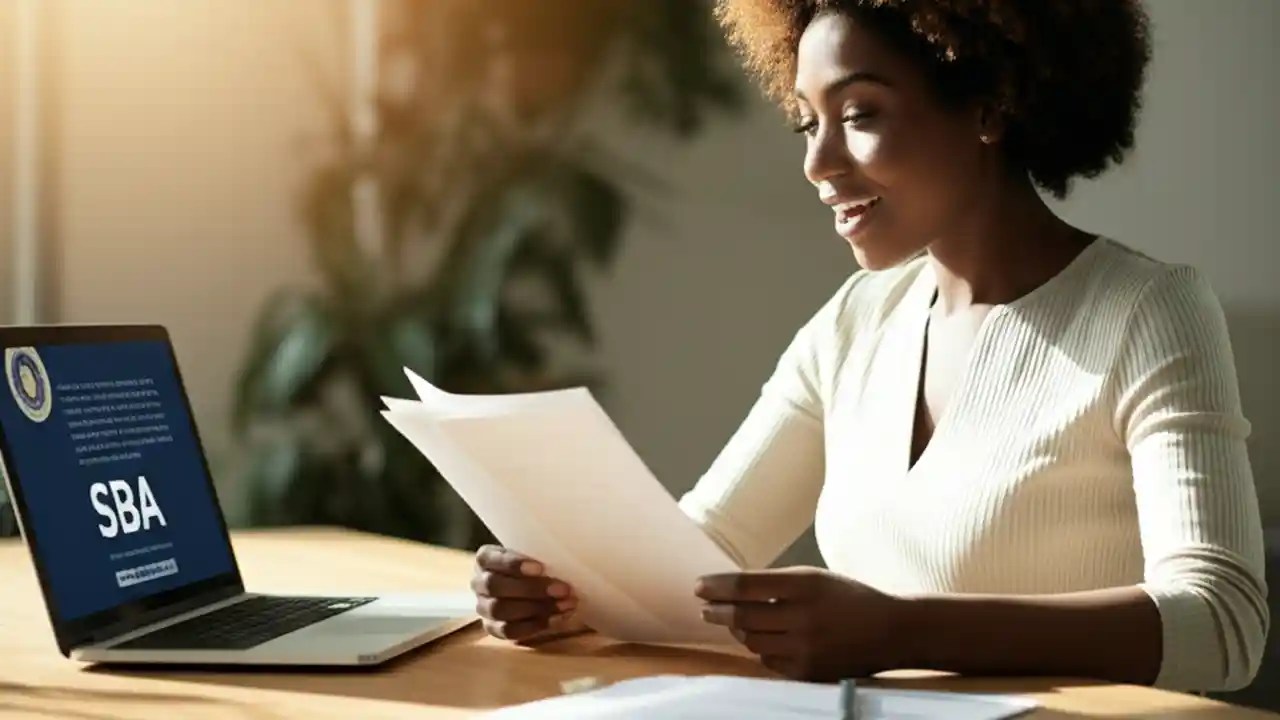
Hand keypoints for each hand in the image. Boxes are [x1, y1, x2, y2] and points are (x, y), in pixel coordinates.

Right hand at [471, 545, 579, 642]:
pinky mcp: (492, 628)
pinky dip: (534, 626)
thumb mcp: (533, 555)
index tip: (540, 568)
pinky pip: (509, 631)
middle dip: (531, 589)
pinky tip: (556, 619)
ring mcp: (483, 607)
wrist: (525, 588)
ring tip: (564, 605)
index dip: (513, 564)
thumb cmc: (533, 566)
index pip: (491, 559)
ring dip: (536, 608)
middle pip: (495, 586)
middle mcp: (478, 582)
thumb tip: (567, 557)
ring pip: (500, 610)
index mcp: (485, 559)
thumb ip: (541, 555)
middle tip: (562, 589)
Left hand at [696, 567, 905, 680]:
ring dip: (737, 630)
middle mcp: (802, 616)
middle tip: (705, 607)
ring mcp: (805, 648)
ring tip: (732, 621)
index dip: (718, 587)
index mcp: (805, 585)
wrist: (891, 631)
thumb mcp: (815, 578)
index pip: (747, 586)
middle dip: (717, 611)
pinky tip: (759, 639)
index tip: (699, 587)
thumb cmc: (850, 598)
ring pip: (752, 641)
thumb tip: (734, 589)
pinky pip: (768, 661)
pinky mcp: (807, 671)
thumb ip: (778, 583)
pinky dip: (760, 649)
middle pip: (743, 616)